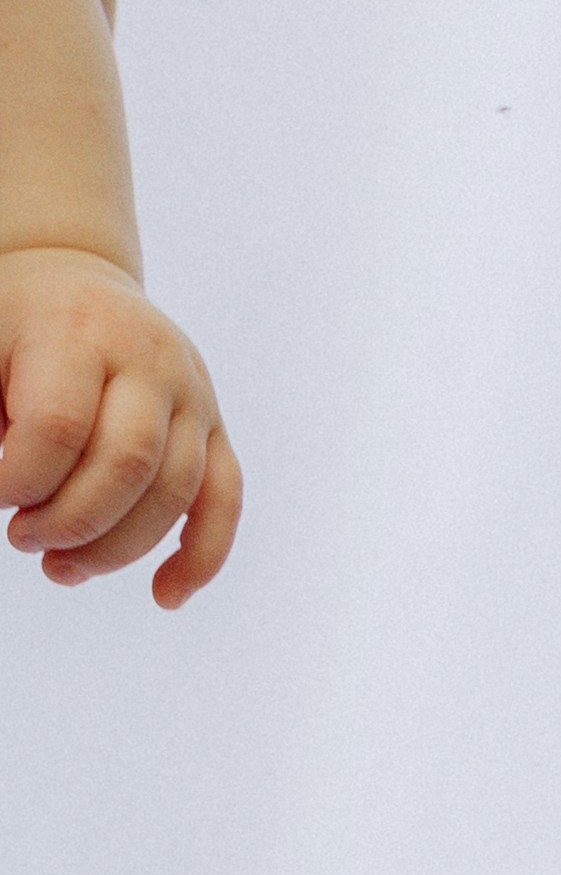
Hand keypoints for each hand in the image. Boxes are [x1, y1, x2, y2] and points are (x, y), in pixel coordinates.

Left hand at [0, 252, 239, 599]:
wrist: (69, 278)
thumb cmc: (9, 327)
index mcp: (78, 331)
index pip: (61, 426)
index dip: (21, 481)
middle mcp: (150, 360)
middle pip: (127, 464)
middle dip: (69, 522)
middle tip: (21, 538)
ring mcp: (192, 395)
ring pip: (176, 492)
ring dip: (116, 549)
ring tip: (60, 568)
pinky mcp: (214, 428)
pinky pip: (225, 500)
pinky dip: (201, 556)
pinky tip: (165, 595)